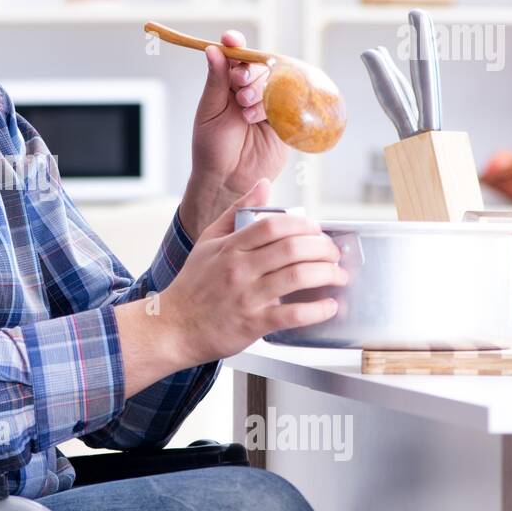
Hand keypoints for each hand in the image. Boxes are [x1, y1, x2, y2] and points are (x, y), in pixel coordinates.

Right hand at [161, 180, 344, 364]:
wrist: (173, 327)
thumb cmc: (193, 286)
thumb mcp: (208, 241)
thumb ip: (237, 211)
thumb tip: (263, 183)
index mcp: (230, 247)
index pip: (274, 225)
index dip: (303, 225)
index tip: (316, 231)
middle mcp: (239, 269)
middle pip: (293, 249)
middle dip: (323, 249)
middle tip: (334, 254)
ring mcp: (247, 297)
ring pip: (298, 278)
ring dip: (327, 274)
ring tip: (338, 276)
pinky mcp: (254, 324)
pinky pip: (293, 315)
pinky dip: (317, 310)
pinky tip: (329, 306)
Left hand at [184, 30, 289, 230]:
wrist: (227, 181)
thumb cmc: (211, 148)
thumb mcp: (209, 113)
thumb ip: (215, 82)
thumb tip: (213, 50)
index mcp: (226, 85)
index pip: (234, 57)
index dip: (235, 45)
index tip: (232, 39)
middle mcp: (248, 91)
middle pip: (258, 66)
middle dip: (250, 74)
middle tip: (240, 93)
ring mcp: (268, 105)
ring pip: (274, 83)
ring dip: (261, 94)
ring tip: (247, 116)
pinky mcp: (284, 121)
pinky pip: (289, 104)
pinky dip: (280, 106)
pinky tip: (267, 117)